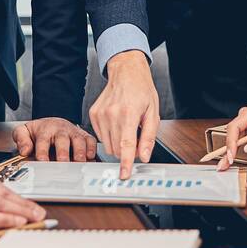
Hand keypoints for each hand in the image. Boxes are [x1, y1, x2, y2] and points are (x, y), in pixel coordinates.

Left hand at [14, 117, 96, 161]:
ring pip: (78, 139)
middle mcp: (60, 130)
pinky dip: (92, 148)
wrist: (51, 123)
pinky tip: (90, 157)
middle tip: (63, 164)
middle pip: (62, 139)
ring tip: (79, 163)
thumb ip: (21, 140)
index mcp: (45, 130)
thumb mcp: (24, 132)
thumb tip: (25, 150)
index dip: (43, 151)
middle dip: (63, 152)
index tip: (42, 162)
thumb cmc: (39, 131)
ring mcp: (73, 132)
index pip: (43, 140)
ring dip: (80, 151)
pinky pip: (90, 140)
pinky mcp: (83, 136)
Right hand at [89, 51, 158, 178]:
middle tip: (135, 136)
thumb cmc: (142, 90)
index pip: (126, 145)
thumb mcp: (153, 113)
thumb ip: (148, 137)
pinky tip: (117, 122)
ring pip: (108, 145)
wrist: (126, 72)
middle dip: (127, 150)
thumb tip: (144, 156)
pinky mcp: (93, 114)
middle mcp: (111, 114)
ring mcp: (100, 114)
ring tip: (126, 126)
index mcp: (128, 114)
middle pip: (117, 148)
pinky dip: (110, 135)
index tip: (124, 175)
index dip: (126, 163)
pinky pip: (101, 136)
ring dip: (118, 143)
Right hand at [217, 106, 246, 171]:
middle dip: (226, 151)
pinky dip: (234, 149)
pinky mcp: (246, 127)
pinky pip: (237, 138)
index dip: (230, 144)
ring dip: (228, 151)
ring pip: (232, 137)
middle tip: (222, 166)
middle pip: (230, 134)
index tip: (231, 158)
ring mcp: (244, 121)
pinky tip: (230, 159)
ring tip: (224, 165)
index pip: (234, 128)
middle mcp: (245, 115)